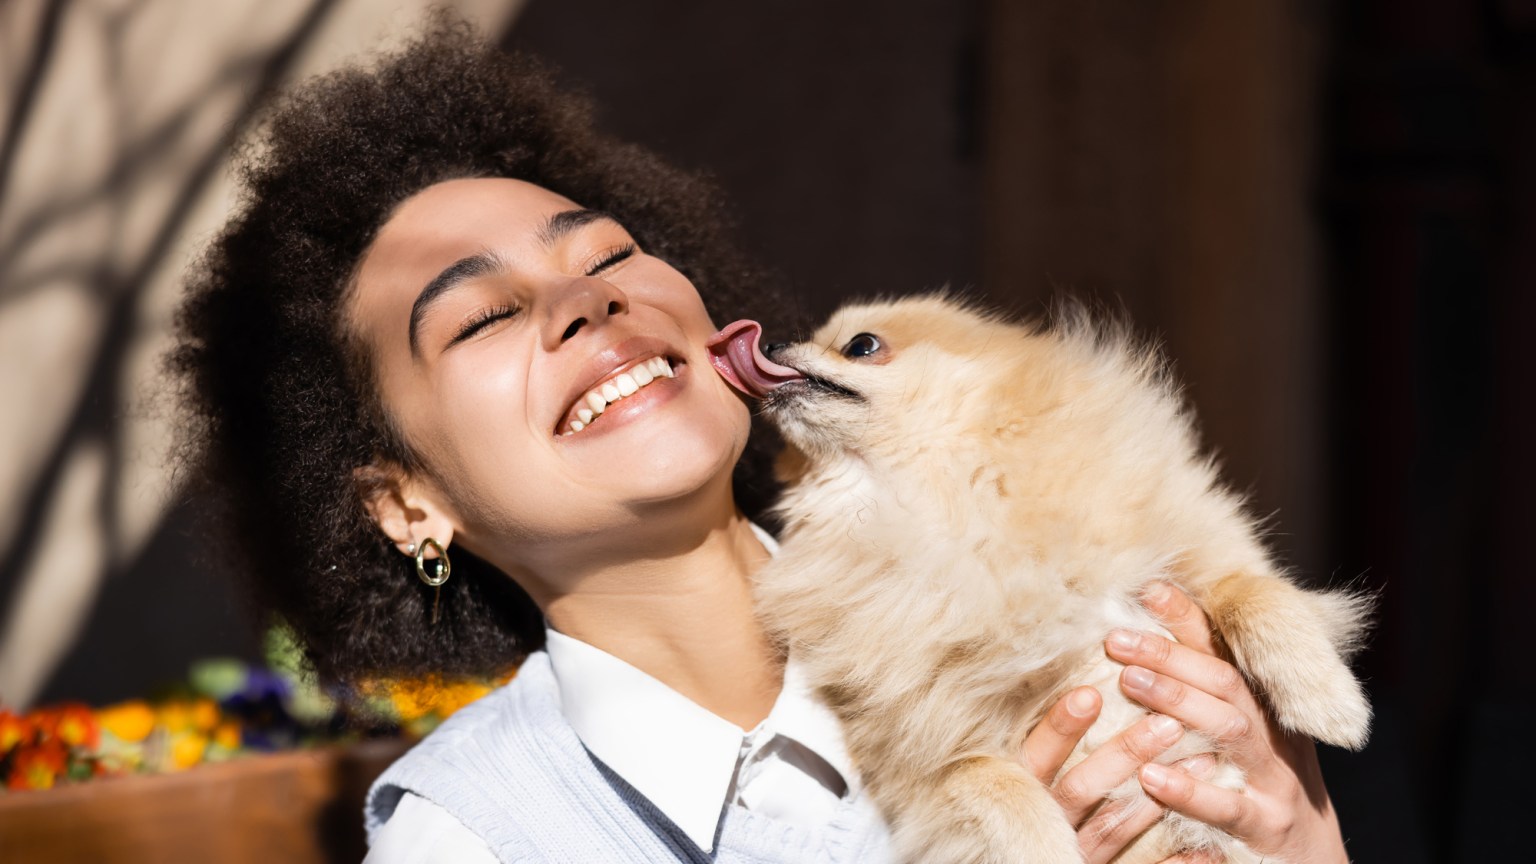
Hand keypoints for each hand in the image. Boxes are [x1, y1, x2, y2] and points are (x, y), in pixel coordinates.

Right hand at [1022, 685, 1217, 862]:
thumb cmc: (1035, 804)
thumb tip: (1084, 688)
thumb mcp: (1030, 774)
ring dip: (1158, 797)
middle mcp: (1049, 823)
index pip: (1038, 758)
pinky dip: (1175, 861)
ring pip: (1113, 827)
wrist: (1035, 860)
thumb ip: (1047, 746)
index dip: (1060, 728)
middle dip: (1124, 755)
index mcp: (1025, 791)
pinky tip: (1208, 846)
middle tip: (1168, 723)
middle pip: (1081, 789)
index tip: (1090, 693)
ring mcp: (1075, 853)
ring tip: (1204, 761)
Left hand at [1104, 582, 1350, 863]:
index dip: (1188, 618)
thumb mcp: (1247, 740)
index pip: (1225, 652)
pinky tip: (1151, 778)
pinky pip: (1226, 808)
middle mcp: (1273, 737)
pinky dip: (1189, 792)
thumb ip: (1209, 697)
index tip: (1148, 588)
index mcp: (1265, 709)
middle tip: (1117, 639)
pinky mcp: (1265, 829)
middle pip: (1225, 683)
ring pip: (1230, 732)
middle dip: (1171, 655)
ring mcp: (1272, 782)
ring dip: (1178, 702)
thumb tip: (1147, 648)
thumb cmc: (1265, 793)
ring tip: (1129, 683)